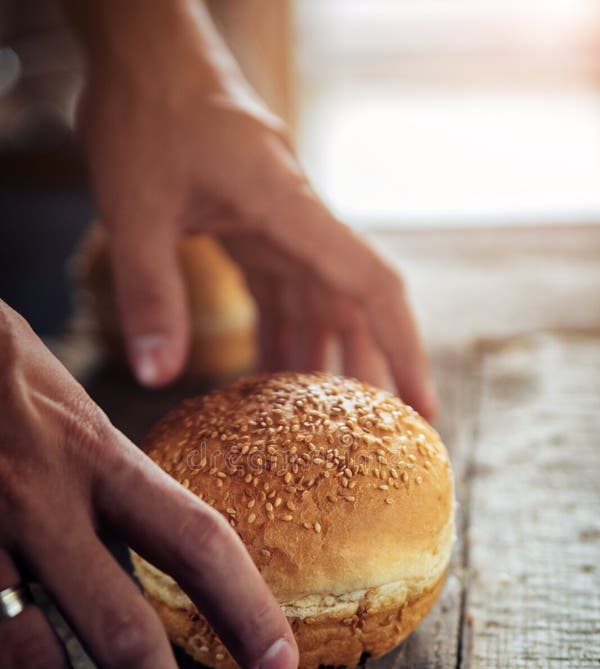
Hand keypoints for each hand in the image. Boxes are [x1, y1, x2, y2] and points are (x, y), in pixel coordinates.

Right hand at [0, 302, 297, 668]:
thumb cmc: (0, 365)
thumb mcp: (71, 401)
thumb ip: (109, 466)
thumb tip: (149, 523)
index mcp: (97, 455)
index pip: (197, 542)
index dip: (247, 610)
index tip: (277, 665)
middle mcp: (43, 500)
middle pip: (122, 629)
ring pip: (32, 660)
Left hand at [70, 0, 436, 417]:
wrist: (143, 54)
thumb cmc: (147, 113)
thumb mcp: (137, 209)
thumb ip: (149, 292)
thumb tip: (158, 376)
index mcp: (291, 212)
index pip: (371, 285)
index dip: (404, 347)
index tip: (421, 405)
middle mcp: (298, 222)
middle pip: (354, 306)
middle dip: (370, 370)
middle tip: (377, 440)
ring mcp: (278, 225)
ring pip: (318, 303)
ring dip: (322, 359)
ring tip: (324, 426)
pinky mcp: (253, 226)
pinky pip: (282, 291)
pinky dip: (281, 334)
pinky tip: (272, 374)